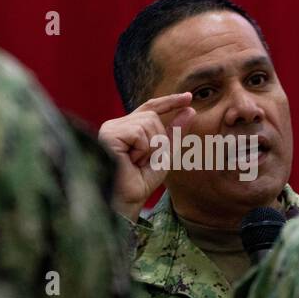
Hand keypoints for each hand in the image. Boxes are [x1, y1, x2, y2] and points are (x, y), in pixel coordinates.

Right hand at [97, 93, 194, 220]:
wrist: (128, 200)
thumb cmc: (141, 180)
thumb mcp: (164, 153)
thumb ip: (175, 132)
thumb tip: (190, 110)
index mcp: (127, 128)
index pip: (150, 108)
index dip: (169, 102)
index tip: (188, 97)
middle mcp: (116, 125)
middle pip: (151, 116)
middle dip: (158, 140)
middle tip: (144, 161)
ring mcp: (110, 129)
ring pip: (147, 123)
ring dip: (150, 147)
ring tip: (136, 162)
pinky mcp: (108, 135)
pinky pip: (138, 133)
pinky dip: (142, 149)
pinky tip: (131, 161)